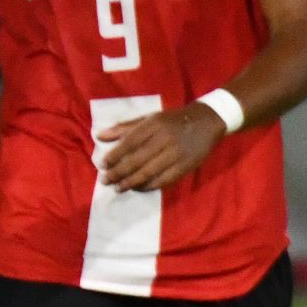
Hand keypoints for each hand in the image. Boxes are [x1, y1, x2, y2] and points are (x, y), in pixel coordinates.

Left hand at [95, 104, 226, 192]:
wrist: (206, 122)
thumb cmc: (172, 119)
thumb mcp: (149, 118)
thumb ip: (124, 128)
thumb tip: (99, 136)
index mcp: (154, 125)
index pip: (130, 142)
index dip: (114, 155)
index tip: (102, 165)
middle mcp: (164, 139)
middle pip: (137, 159)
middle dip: (119, 172)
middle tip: (105, 181)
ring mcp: (176, 154)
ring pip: (149, 172)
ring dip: (131, 182)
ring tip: (118, 188)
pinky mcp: (185, 166)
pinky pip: (164, 180)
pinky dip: (149, 186)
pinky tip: (138, 188)